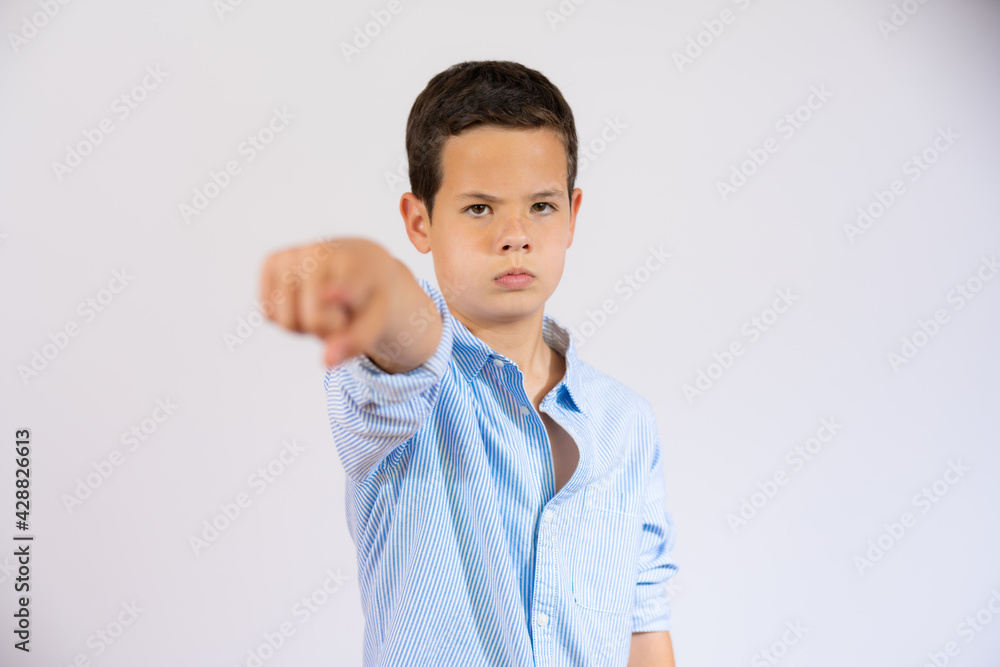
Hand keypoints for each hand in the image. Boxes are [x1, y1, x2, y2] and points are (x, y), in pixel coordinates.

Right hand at [258, 237, 394, 366]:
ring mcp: (292, 253)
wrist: (358, 261)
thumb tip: (327, 361)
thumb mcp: (376, 318)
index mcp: (355, 264)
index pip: (344, 288)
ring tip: (322, 305)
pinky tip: (303, 301)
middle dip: (325, 330)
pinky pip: (268, 312)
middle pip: (311, 322)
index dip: (339, 293)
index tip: (334, 294)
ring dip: (303, 326)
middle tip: (341, 312)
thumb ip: (357, 340)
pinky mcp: (271, 261)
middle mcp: (320, 251)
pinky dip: (285, 317)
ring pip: (283, 321)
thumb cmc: (367, 295)